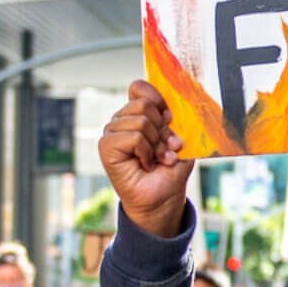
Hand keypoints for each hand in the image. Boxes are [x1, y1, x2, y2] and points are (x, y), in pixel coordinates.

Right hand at [100, 81, 194, 238]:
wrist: (163, 198)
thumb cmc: (170, 170)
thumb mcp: (181, 141)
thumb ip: (175, 121)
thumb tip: (170, 111)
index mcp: (137, 114)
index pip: (139, 88)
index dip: (156, 98)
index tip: (169, 118)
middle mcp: (122, 120)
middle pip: (143, 104)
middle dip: (162, 129)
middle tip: (166, 148)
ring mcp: (112, 133)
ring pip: (140, 121)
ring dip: (156, 144)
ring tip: (158, 159)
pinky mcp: (106, 147)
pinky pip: (133, 137)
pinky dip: (146, 152)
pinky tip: (145, 164)